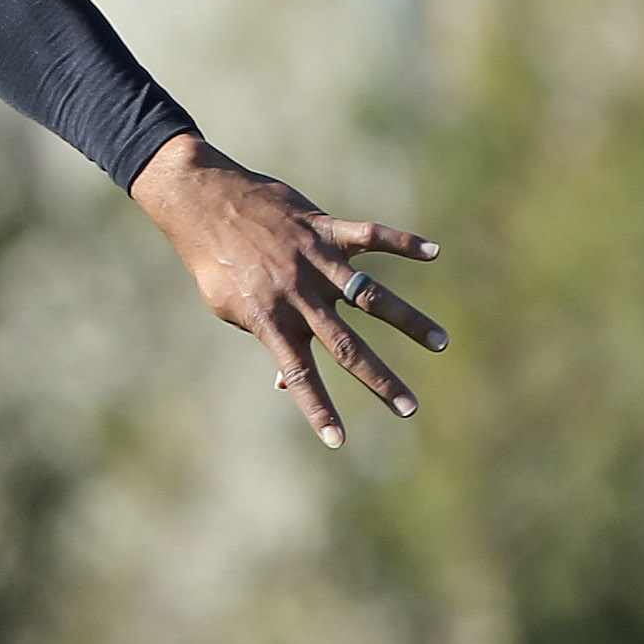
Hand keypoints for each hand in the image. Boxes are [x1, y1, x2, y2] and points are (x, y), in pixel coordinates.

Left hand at [131, 132, 446, 449]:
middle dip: (381, 381)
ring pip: (371, 296)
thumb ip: (267, 338)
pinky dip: (403, 242)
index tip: (339, 442)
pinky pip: (371, 235)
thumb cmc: (216, 262)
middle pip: (347, 347)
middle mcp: (300, 296)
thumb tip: (284, 382)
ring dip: (408, 321)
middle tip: (411, 409)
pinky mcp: (325, 229)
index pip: (300, 375)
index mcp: (272, 320)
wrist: (203, 201)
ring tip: (440, 342)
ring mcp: (316, 262)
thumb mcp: (231, 307)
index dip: (318, 409)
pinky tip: (434, 252)